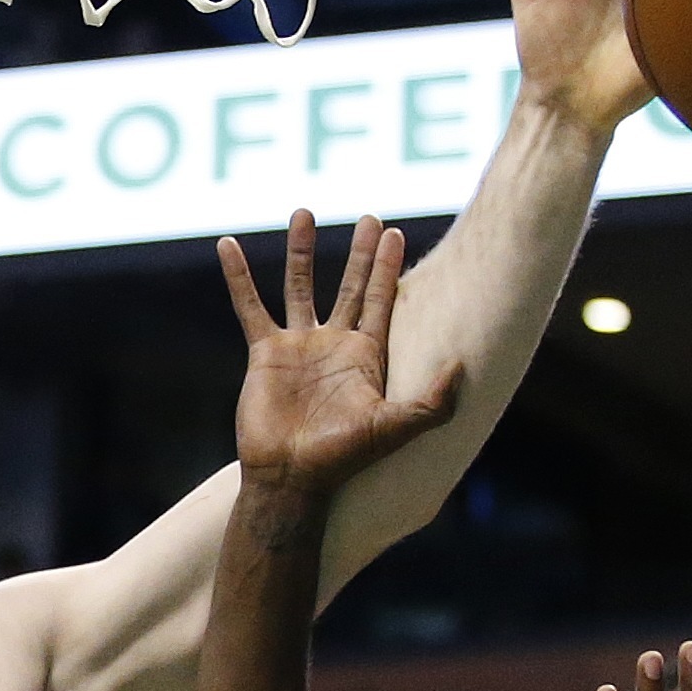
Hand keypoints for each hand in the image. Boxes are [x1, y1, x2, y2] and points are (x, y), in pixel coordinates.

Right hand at [220, 211, 463, 496]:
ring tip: (304, 213)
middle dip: (361, 252)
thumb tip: (463, 366)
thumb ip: (432, 402)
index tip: (395, 234)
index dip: (390, 268)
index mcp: (366, 356)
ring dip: (302, 251)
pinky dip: (238, 276)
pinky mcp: (265, 353)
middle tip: (370, 216)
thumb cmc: (342, 458)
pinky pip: (250, 305)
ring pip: (301, 286)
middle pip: (351, 286)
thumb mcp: (394, 428)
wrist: (290, 477)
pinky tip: (228, 245)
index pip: (382, 301)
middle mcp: (334, 346)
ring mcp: (299, 347)